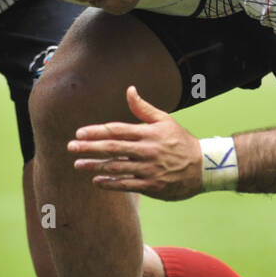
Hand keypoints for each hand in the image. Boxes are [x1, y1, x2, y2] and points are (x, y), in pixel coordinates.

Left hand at [67, 86, 203, 200]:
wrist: (204, 166)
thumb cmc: (181, 141)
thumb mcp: (165, 120)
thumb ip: (143, 108)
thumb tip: (129, 90)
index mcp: (148, 133)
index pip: (117, 130)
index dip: (96, 131)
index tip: (79, 132)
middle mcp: (147, 150)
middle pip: (112, 148)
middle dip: (89, 147)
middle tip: (71, 147)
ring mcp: (149, 169)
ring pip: (117, 167)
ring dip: (95, 166)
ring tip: (78, 164)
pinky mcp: (153, 186)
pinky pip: (128, 185)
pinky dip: (111, 183)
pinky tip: (97, 181)